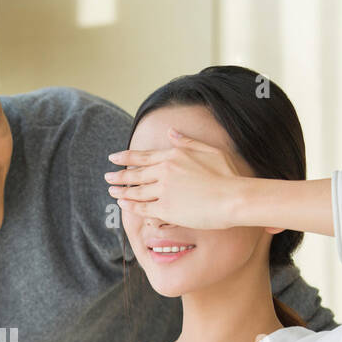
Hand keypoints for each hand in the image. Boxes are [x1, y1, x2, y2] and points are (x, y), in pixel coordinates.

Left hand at [104, 129, 244, 230]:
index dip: (126, 157)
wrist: (234, 198)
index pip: (143, 156)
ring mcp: (163, 190)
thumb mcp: (209, 150)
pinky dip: (130, 206)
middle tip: (107, 176)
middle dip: (119, 175)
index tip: (113, 158)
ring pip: (136, 191)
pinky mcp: (165, 209)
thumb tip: (170, 131)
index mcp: (174, 155)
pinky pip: (142, 208)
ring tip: (111, 190)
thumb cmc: (228, 175)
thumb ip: (187, 142)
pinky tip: (122, 204)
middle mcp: (165, 171)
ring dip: (121, 191)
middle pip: (135, 173)